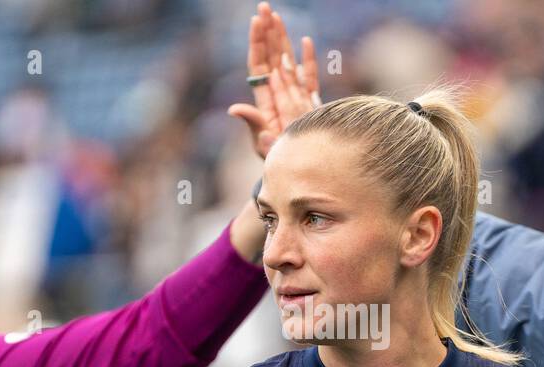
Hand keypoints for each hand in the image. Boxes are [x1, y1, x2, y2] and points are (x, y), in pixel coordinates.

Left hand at [228, 2, 322, 159]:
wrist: (293, 172)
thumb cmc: (274, 160)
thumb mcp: (261, 142)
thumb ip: (252, 122)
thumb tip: (234, 109)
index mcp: (264, 99)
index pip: (258, 64)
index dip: (257, 42)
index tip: (256, 21)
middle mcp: (276, 94)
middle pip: (271, 57)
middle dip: (268, 32)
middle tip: (265, 7)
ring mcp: (292, 96)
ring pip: (287, 61)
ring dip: (283, 39)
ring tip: (278, 17)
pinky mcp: (308, 102)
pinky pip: (308, 77)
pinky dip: (307, 60)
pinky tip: (305, 42)